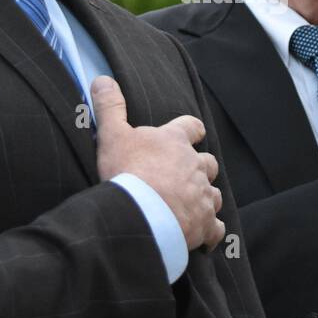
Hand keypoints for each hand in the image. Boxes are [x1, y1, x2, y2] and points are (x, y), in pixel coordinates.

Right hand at [92, 76, 224, 251]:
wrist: (142, 212)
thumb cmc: (127, 171)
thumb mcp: (113, 134)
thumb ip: (110, 106)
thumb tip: (101, 78)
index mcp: (175, 142)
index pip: (192, 127)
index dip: (192, 130)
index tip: (193, 133)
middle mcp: (195, 166)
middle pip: (208, 163)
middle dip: (201, 168)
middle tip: (187, 176)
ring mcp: (203, 195)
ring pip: (214, 194)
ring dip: (206, 199)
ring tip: (191, 207)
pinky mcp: (205, 223)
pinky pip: (215, 228)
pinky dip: (210, 232)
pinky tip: (203, 238)